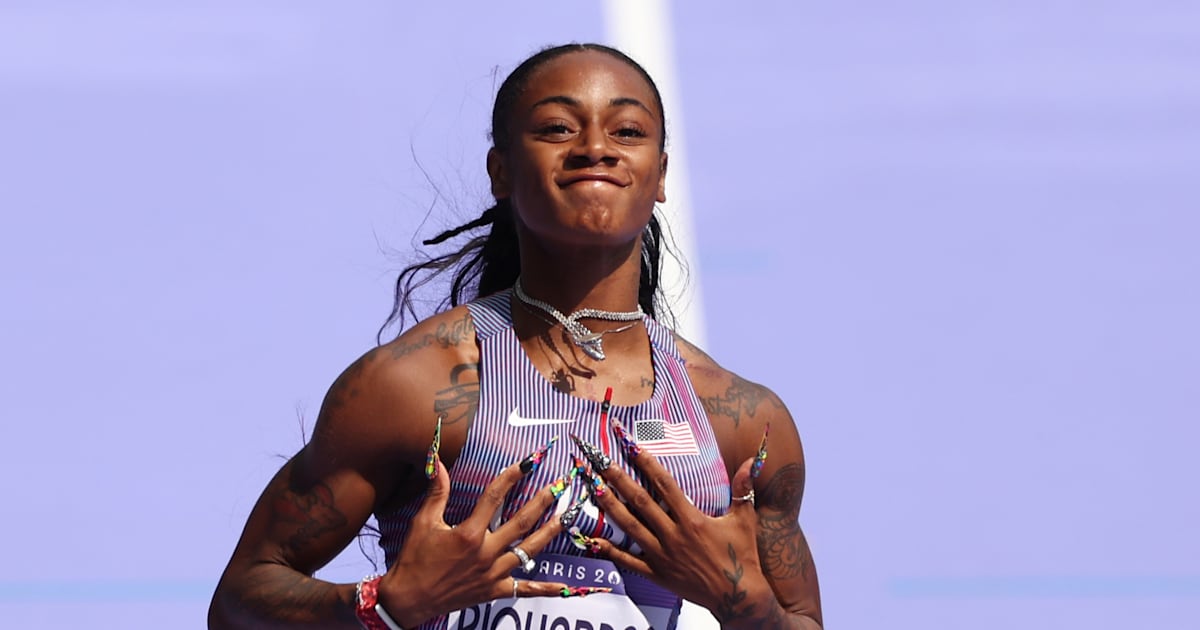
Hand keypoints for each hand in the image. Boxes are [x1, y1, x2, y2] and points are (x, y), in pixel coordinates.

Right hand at [377, 456, 571, 626]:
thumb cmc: (414, 559)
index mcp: (469, 533)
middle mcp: (485, 552)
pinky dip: (544, 588)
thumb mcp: (422, 522)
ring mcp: (493, 573)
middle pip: (522, 522)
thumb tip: (438, 461)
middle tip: (559, 486)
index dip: (511, 476)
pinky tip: (564, 585)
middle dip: (543, 501)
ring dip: (550, 532)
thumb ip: (437, 492)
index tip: (527, 462)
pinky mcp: (494, 591)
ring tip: (567, 517)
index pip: (494, 497)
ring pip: (529, 550)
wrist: (408, 599)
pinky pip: (524, 589)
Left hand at [580, 444, 774, 623]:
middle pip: (640, 501)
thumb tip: (750, 460)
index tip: (631, 446)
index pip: (664, 484)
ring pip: (630, 527)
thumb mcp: (745, 519)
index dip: (647, 463)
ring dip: (610, 507)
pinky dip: (610, 551)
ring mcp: (662, 556)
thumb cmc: (742, 556)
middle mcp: (673, 535)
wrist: (739, 596)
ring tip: (594, 488)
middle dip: (618, 478)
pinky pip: (629, 562)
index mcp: (692, 519)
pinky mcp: (657, 574)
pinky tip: (592, 539)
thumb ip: (743, 488)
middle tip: (600, 460)